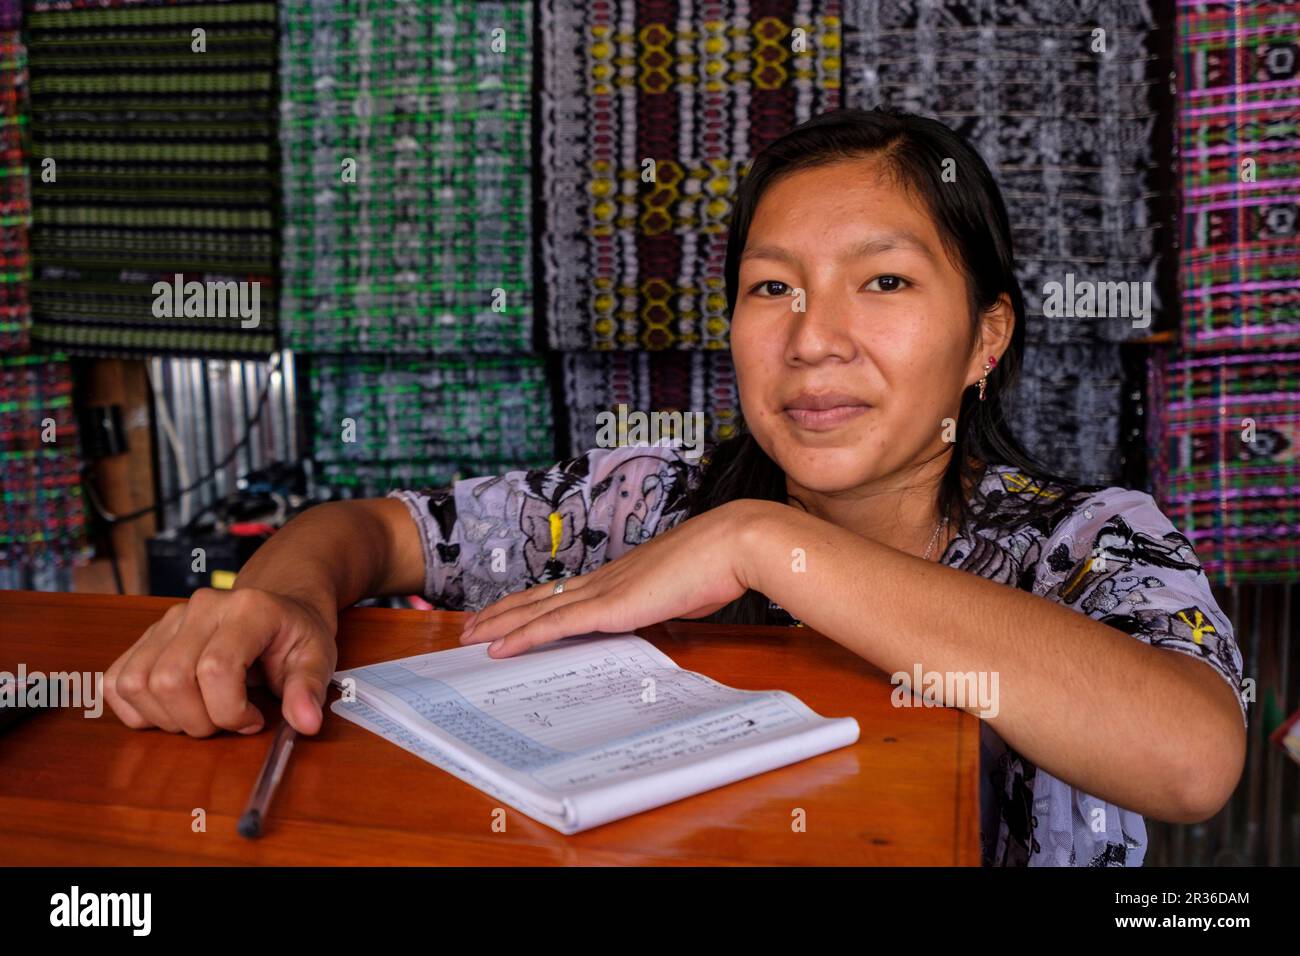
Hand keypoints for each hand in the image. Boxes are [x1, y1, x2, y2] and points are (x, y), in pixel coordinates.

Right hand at [104, 587, 338, 736]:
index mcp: (248, 608)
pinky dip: (136, 709)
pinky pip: (116, 680)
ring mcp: (169, 620)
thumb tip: (305, 724)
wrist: (277, 605)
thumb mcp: (318, 657)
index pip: (216, 668)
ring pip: (137, 683)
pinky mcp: (148, 636)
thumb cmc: (295, 634)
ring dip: (167, 718)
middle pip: (170, 680)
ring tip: (203, 715)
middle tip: (228, 722)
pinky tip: (173, 711)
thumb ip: (309, 689)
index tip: (253, 720)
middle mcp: (202, 607)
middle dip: (198, 721)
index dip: (230, 710)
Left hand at [458, 499, 757, 657]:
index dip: (534, 602)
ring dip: (500, 624)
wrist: (732, 544)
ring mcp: (603, 591)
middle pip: (539, 596)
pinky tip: (498, 647)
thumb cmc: (719, 565)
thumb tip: (666, 610)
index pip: (565, 591)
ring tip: (470, 636)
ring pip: (536, 609)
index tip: (512, 612)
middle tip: (471, 626)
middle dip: (502, 612)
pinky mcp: (608, 607)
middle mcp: (604, 579)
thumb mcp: (686, 592)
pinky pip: (554, 625)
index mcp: (621, 576)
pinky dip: (522, 636)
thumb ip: (667, 602)